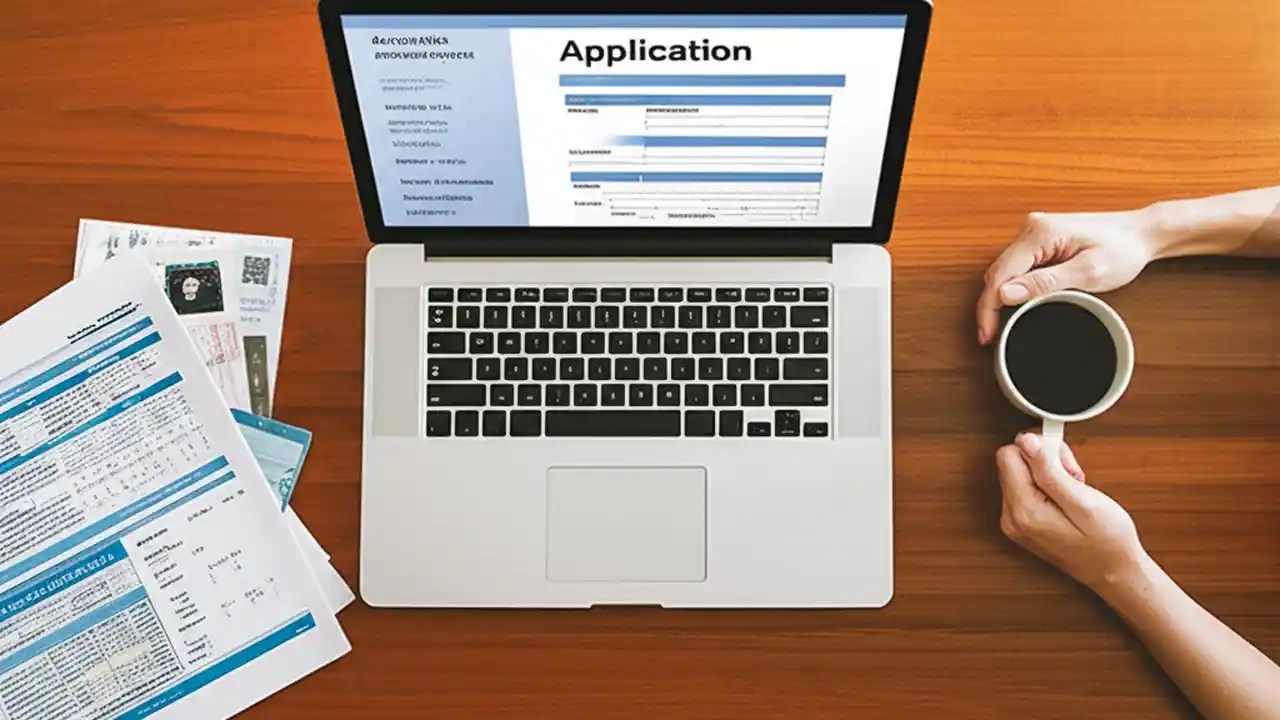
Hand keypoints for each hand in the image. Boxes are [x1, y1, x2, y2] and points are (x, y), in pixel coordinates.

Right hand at [976, 210, 1157, 343]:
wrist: (1142, 234)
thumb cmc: (1123, 249)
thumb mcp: (1088, 272)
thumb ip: (1045, 283)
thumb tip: (1005, 293)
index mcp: (1040, 232)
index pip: (999, 274)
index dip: (988, 307)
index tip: (987, 334)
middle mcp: (1031, 228)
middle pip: (997, 272)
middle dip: (990, 305)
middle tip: (992, 335)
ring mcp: (1034, 232)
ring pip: (1005, 270)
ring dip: (1000, 297)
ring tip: (1001, 325)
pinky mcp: (1040, 240)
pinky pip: (1017, 266)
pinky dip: (1013, 287)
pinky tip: (1016, 304)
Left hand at [995, 432, 1146, 590]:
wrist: (1113, 572)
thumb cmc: (1107, 541)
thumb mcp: (1084, 501)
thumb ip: (1049, 470)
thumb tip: (1025, 442)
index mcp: (1023, 512)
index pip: (1008, 455)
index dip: (1038, 449)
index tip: (1062, 460)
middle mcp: (1011, 518)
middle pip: (1012, 463)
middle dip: (1044, 461)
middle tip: (1073, 477)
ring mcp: (1014, 522)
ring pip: (1019, 474)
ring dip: (1047, 474)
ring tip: (1073, 490)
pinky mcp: (1022, 522)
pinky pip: (1025, 489)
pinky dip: (1046, 486)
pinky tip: (1066, 498)